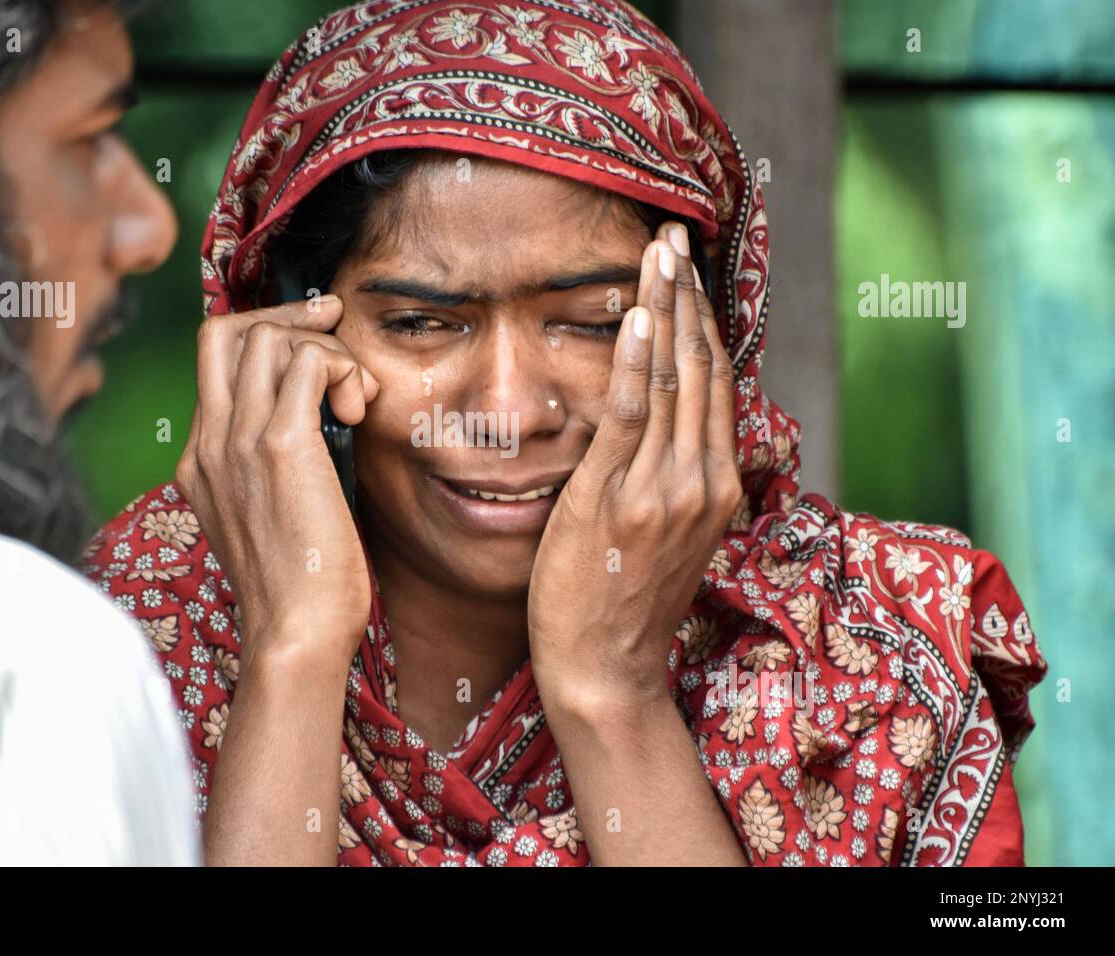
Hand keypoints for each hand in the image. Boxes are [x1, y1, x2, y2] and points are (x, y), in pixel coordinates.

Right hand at [175, 296, 379, 668]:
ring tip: (356, 394)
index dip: (266, 334)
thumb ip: (277, 466)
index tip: (316, 341)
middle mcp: (208, 440)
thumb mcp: (272, 516)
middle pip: (225, 330)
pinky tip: (361, 408)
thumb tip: (324, 420)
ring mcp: (237, 440)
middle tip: (335, 326)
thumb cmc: (298, 585)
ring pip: (267, 336)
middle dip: (287, 315)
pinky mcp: (279, 446)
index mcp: (201, 458)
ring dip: (324, 347)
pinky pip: (308, 362)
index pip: (215, 360)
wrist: (294, 633)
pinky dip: (342, 368)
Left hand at [527, 222, 741, 717]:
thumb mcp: (669, 536)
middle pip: (702, 368)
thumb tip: (666, 427)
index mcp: (716, 485)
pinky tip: (636, 313)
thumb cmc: (626, 602)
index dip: (705, 321)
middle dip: (688, 294)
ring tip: (660, 251)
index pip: (716, 384)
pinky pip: (632, 416)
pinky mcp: (620, 497)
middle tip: (675, 233)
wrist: (606, 669)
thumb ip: (675, 478)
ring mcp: (666, 488)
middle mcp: (703, 479)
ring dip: (666, 308)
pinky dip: (638, 360)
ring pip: (675, 380)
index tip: (692, 270)